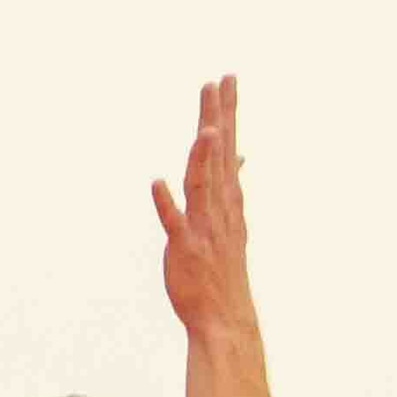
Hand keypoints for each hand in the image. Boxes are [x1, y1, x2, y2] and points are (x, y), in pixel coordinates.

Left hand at [151, 74, 251, 338]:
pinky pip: (175, 223)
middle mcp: (219, 208)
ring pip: (203, 184)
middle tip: (219, 81)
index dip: (227, 112)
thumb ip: (230, 184)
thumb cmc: (223, 269)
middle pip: (219, 155)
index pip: (229, 146)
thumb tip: (239, 155)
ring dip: (203, 158)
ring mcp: (204, 227)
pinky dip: (168, 204)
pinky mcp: (185, 248)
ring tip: (205, 129)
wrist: (226, 317)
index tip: (226, 79)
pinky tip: (157, 182)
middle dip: (219, 117)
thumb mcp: (231, 220)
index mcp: (228, 199)